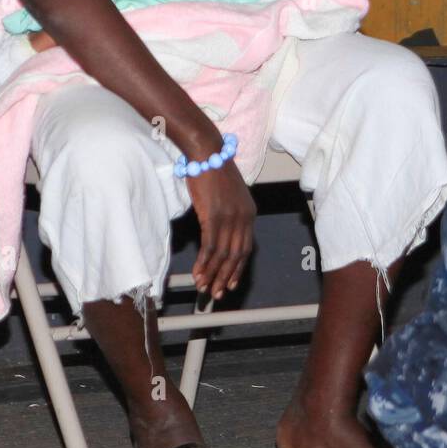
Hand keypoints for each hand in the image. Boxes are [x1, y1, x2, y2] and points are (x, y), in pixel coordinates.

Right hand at [186, 162, 255, 299]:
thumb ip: (230, 215)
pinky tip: (196, 273)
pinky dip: (204, 262)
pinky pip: (210, 246)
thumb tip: (221, 234)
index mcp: (250, 213)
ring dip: (212, 274)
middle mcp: (244, 218)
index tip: (230, 284)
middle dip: (225, 277)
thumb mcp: (229, 196)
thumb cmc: (214, 172)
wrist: (207, 152)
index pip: (247, 249)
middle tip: (215, 294)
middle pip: (236, 256)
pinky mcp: (214, 215)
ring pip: (223, 255)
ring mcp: (230, 217)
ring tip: (202, 288)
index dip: (238, 269)